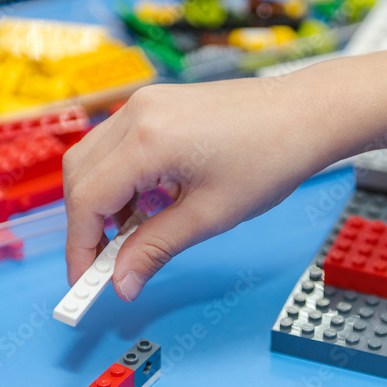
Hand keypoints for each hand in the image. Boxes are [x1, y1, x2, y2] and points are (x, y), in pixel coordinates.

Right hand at [63, 77, 333, 299]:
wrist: (306, 114)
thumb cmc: (271, 157)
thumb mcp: (210, 215)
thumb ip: (156, 248)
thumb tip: (122, 282)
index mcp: (147, 139)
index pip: (86, 200)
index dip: (80, 247)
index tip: (85, 280)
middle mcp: (137, 113)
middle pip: (79, 176)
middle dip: (85, 225)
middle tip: (105, 266)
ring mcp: (145, 103)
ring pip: (93, 159)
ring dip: (101, 202)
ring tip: (133, 237)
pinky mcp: (156, 104)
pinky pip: (117, 145)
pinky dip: (119, 180)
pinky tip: (147, 206)